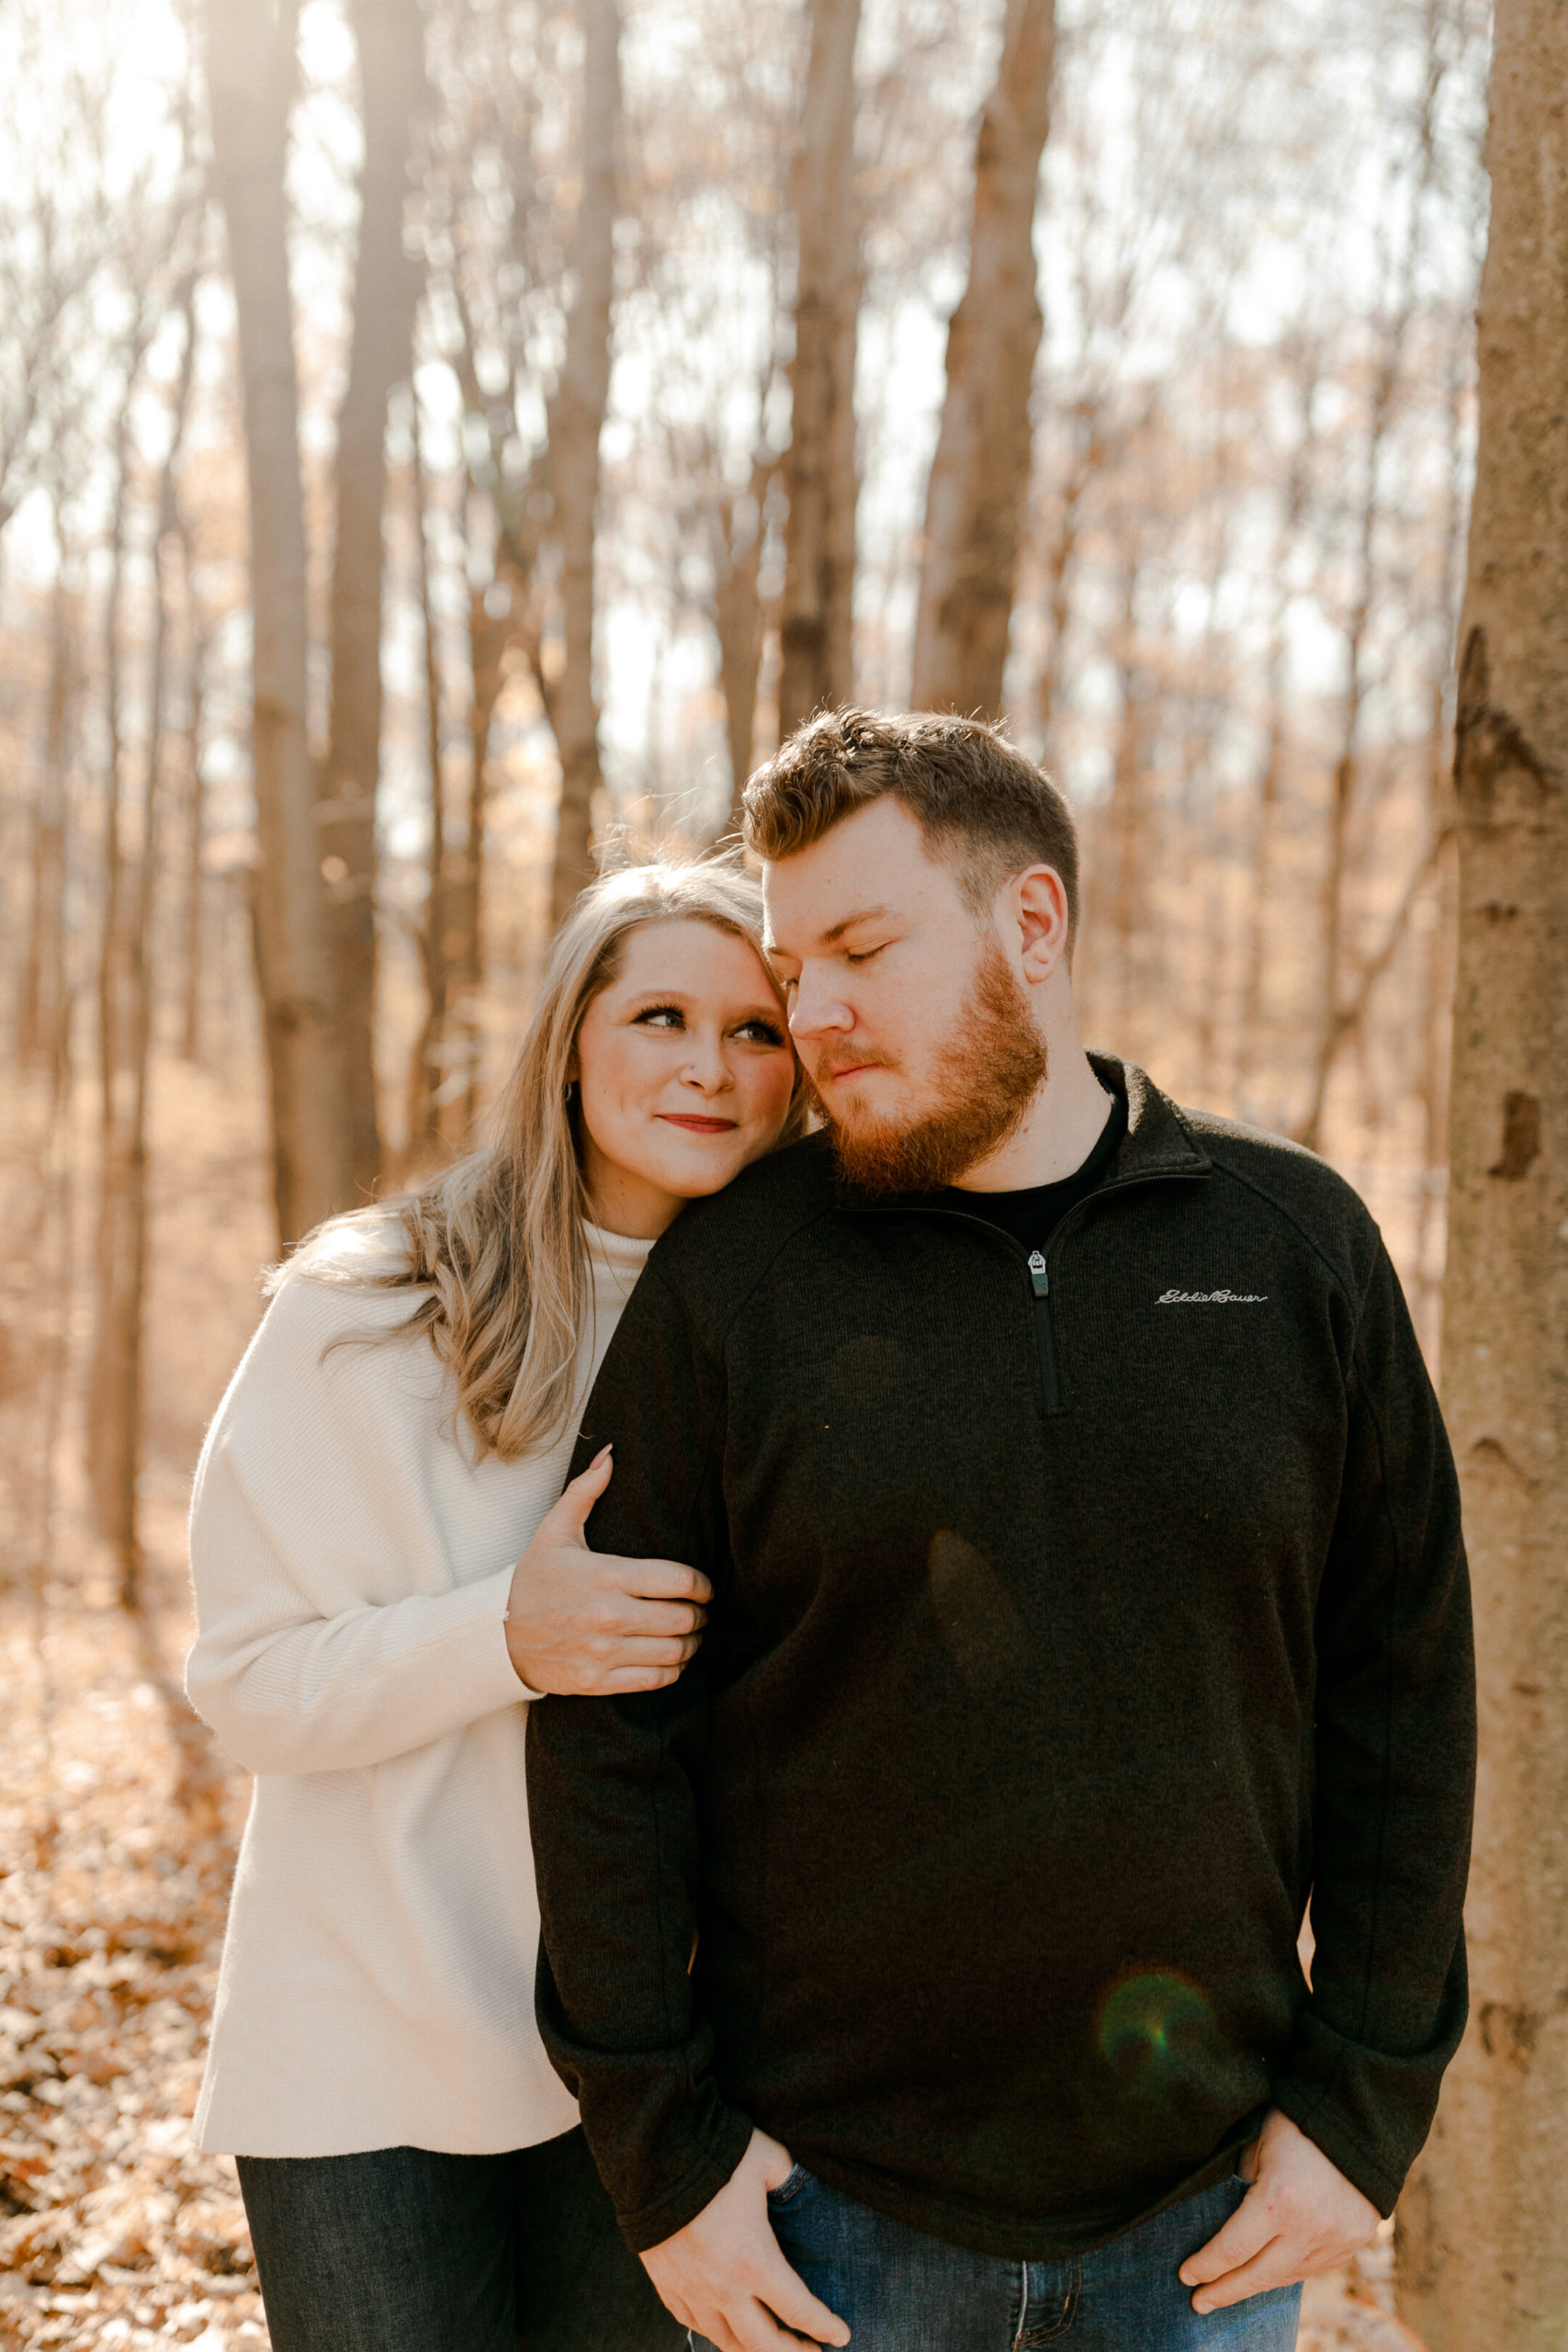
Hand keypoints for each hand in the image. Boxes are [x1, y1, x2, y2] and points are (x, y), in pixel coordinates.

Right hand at [505, 1446, 710, 1695]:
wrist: (497, 1635)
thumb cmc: (534, 1579)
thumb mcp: (555, 1531)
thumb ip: (586, 1491)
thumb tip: (610, 1455)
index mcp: (606, 1575)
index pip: (678, 1581)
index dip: (702, 1584)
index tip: (705, 1586)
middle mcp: (609, 1616)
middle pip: (683, 1618)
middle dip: (699, 1614)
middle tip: (700, 1610)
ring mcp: (604, 1652)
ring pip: (674, 1652)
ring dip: (691, 1643)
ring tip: (691, 1634)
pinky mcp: (598, 1681)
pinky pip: (654, 1679)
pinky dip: (672, 1670)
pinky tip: (672, 1658)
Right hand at [640, 2128, 850, 2351]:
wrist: (651, 2158)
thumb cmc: (713, 2156)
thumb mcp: (767, 2160)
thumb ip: (790, 2175)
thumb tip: (801, 2180)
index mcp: (754, 2261)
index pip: (799, 2309)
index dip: (825, 2326)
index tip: (842, 2336)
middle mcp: (724, 2288)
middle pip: (764, 2345)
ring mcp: (692, 2292)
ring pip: (728, 2343)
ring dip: (755, 2351)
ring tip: (773, 2345)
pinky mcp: (667, 2287)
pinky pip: (695, 2326)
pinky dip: (717, 2335)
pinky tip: (728, 2330)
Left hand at [1178, 2107, 1380, 2313]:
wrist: (1361, 2123)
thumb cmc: (1299, 2122)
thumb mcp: (1258, 2143)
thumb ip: (1240, 2183)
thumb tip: (1223, 2215)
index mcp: (1278, 2202)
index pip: (1231, 2250)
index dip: (1205, 2267)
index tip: (1185, 2275)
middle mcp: (1308, 2230)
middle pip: (1257, 2277)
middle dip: (1224, 2292)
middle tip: (1199, 2303)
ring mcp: (1334, 2242)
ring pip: (1286, 2277)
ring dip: (1255, 2285)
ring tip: (1230, 2290)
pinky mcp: (1352, 2244)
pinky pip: (1312, 2268)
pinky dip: (1286, 2272)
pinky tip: (1268, 2273)